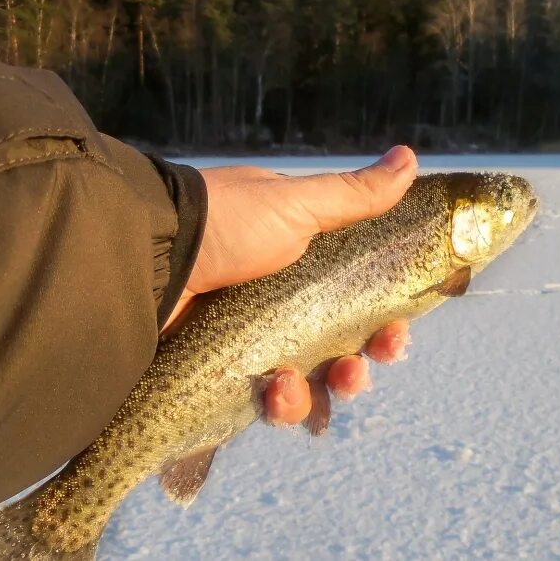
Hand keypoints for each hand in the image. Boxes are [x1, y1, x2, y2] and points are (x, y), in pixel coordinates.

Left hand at [166, 146, 418, 425]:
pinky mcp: (222, 373)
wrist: (149, 253)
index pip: (356, 301)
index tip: (396, 330)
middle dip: (357, 366)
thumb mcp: (295, 204)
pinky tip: (275, 392)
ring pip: (304, 384)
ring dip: (319, 393)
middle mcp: (279, 305)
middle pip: (335, 351)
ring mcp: (249, 341)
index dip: (382, 321)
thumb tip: (411, 156)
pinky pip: (263, 402)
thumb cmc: (225, 222)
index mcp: (301, 264)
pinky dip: (280, 404)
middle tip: (358, 367)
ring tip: (309, 386)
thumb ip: (354, 195)